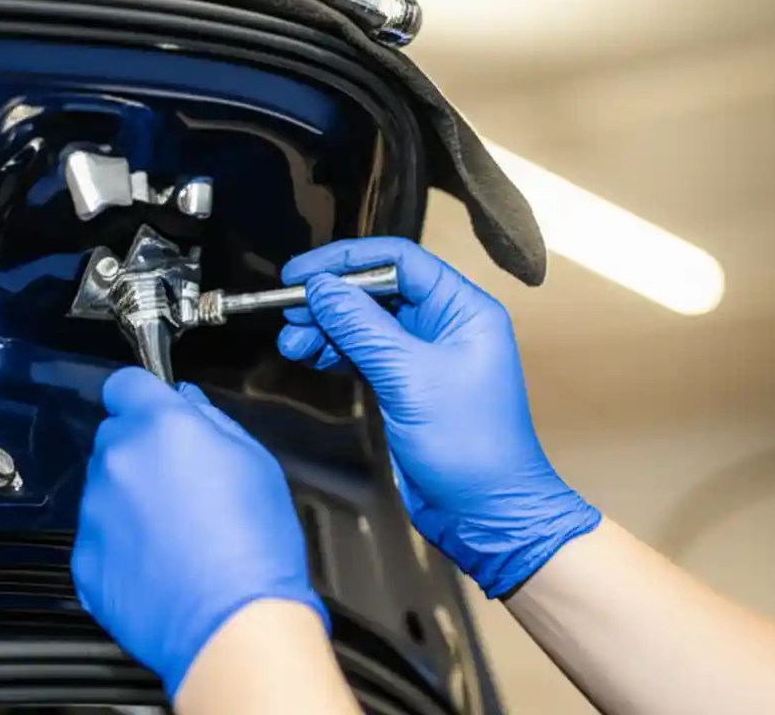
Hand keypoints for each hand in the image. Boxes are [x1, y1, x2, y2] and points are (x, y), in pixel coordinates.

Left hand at [72, 367, 327, 695]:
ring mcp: (94, 512)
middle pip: (115, 437)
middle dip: (142, 452)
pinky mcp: (84, 560)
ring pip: (105, 488)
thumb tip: (187, 402)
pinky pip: (97, 538)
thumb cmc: (256, 547)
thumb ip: (212, 421)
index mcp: (160, 426)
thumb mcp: (255, 462)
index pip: (124, 384)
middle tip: (183, 485)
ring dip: (130, 500)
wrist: (235, 625)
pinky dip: (120, 546)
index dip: (143, 397)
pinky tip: (159, 565)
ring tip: (177, 534)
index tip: (157, 414)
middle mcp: (117, 461)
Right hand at [277, 237, 600, 596]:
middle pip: (376, 290)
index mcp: (462, 310)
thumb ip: (362, 328)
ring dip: (325, 328)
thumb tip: (321, 288)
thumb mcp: (410, 378)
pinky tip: (308, 354)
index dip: (346, 261)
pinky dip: (333, 352)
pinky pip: (362, 353)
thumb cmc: (471, 448)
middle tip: (289, 311)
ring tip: (292, 342)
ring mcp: (423, 355)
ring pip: (363, 323)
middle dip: (329, 298)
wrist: (485, 514)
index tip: (300, 272)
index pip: (399, 261)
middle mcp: (444, 325)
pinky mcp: (404, 385)